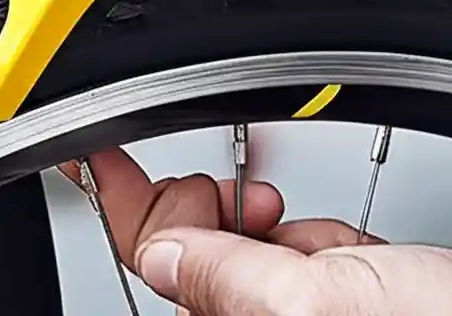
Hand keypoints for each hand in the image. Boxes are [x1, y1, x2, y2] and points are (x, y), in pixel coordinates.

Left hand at [137, 222, 451, 315]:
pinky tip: (348, 248)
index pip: (156, 264)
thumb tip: (162, 251)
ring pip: (244, 242)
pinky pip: (294, 249)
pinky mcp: (332, 301)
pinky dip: (312, 233)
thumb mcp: (324, 302)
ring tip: (321, 236)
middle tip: (254, 198)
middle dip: (220, 212)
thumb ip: (231, 278)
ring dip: (274, 223)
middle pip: (194, 250)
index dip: (131, 205)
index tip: (104, 150)